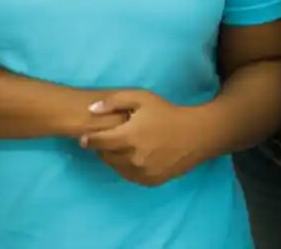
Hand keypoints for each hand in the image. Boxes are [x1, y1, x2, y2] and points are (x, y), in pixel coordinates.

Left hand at [81, 90, 210, 186]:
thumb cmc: (166, 113)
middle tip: (107, 139)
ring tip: (120, 146)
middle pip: (105, 156)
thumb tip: (91, 109)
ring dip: (113, 158)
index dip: (89, 139)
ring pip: (116, 167)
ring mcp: (142, 172)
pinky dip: (125, 167)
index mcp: (129, 136)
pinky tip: (131, 156)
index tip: (85, 137)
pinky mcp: (150, 181)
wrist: (195, 135)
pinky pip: (129, 176)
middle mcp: (134, 158)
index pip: (97, 142)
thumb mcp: (141, 98)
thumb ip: (114, 101)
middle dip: (102, 147)